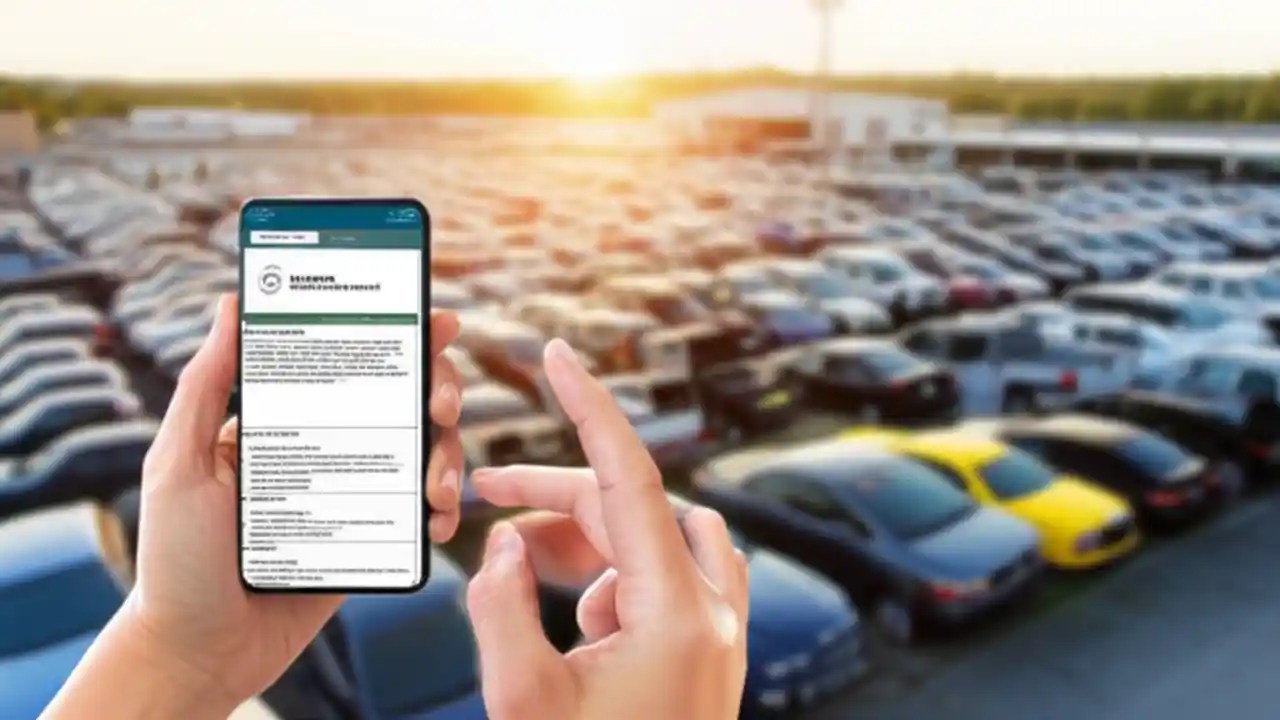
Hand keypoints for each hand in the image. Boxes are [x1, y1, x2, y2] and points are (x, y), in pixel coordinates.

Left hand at [47, 295, 466, 717]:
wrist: (198, 652)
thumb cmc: (175, 559)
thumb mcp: (178, 463)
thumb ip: (205, 384)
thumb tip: (231, 304)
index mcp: (287, 422)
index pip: (350, 362)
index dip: (401, 336)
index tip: (436, 322)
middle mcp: (328, 450)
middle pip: (403, 401)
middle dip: (439, 390)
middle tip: (440, 403)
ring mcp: (353, 495)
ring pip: (423, 455)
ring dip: (448, 456)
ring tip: (439, 485)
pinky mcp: (370, 542)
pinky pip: (418, 516)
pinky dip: (441, 512)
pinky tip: (437, 520)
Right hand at [466, 338, 748, 719]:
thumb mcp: (521, 701)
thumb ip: (500, 606)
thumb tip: (505, 545)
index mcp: (679, 614)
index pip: (631, 479)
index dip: (590, 408)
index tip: (557, 354)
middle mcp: (714, 612)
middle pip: (634, 510)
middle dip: (556, 496)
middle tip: (484, 495)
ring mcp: (720, 633)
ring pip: (657, 539)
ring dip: (587, 537)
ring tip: (521, 562)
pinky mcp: (711, 652)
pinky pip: (669, 579)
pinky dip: (615, 577)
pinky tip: (577, 625)